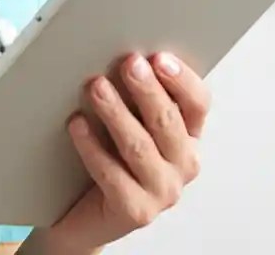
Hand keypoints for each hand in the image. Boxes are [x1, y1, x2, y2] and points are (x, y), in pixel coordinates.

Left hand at [41, 52, 211, 253]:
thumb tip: (125, 57)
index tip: (159, 58)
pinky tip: (77, 124)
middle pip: (168, 122)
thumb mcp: (131, 125)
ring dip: (116, 112)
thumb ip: (137, 98)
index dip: (182, 80)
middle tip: (127, 63)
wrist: (87, 216)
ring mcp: (162, 192)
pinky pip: (111, 174)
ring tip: (96, 87)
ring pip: (139, 146)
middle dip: (147, 90)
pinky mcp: (135, 211)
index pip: (197, 104)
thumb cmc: (111, 161)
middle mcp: (183, 165)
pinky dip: (92, 146)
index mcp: (188, 138)